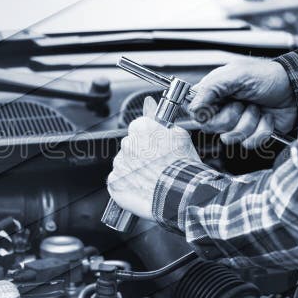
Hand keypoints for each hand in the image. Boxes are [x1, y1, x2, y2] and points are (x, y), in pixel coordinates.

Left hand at [107, 97, 199, 219]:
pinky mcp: (114, 182)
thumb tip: (149, 103)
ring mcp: (119, 164)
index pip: (138, 128)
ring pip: (124, 164)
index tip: (156, 147)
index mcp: (141, 128)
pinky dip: (126, 185)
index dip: (149, 139)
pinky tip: (141, 188)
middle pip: (130, 146)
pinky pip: (118, 181)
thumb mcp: (180, 136)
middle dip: (140, 154)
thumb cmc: (183, 166)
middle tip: (156, 165)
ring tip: (150, 179)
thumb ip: (160, 118)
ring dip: (133, 169)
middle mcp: (127, 143)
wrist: (180, 195)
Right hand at [189, 56, 297, 147]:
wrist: (294, 88)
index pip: (197, 112)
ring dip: (249, 122)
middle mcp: (223, 109)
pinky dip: (262, 130)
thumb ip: (212, 88)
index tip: (218, 106)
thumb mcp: (237, 75)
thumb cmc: (267, 76)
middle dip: (232, 116)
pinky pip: (249, 143)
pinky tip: (267, 118)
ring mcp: (238, 123)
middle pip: (212, 128)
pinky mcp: (253, 134)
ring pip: (231, 138)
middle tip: (243, 103)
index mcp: (216, 93)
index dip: (206, 114)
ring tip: (258, 108)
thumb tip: (194, 107)